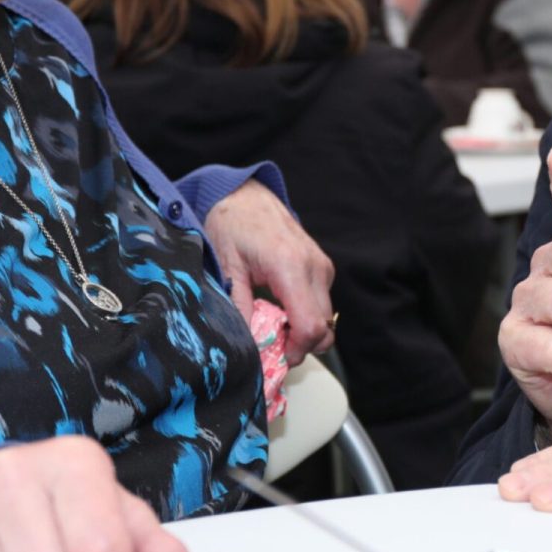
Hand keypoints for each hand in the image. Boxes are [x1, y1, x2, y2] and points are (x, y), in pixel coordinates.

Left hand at [204, 180, 334, 362]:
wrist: (242, 193)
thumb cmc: (231, 224)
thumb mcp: (225, 268)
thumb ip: (237, 308)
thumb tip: (246, 345)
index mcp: (290, 267)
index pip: (310, 325)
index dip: (296, 351)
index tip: (277, 358)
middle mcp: (314, 266)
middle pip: (324, 328)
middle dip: (300, 346)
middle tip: (271, 346)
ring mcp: (322, 265)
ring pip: (326, 318)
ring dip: (303, 331)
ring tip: (272, 325)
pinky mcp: (322, 266)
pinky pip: (322, 303)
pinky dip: (305, 315)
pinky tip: (280, 308)